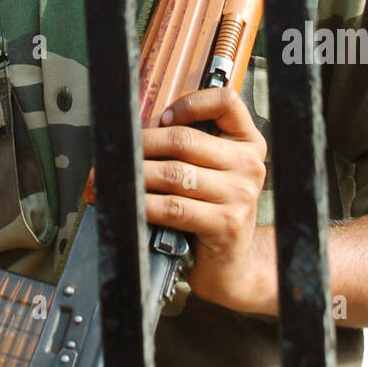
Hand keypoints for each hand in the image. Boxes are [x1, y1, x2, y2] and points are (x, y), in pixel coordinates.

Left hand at [141, 86, 272, 313]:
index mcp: (247, 143)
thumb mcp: (213, 171)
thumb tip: (141, 131)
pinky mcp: (226, 224)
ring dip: (138, 175)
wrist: (233, 264)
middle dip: (144, 144)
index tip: (164, 117)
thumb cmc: (214, 211)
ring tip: (118, 177)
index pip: (226, 102)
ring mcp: (240, 195)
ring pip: (174, 173)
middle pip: (185, 139)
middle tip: (120, 151)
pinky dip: (146, 204)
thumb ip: (191, 146)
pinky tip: (133, 204)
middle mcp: (249, 165)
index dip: (191, 102)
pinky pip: (174, 207)